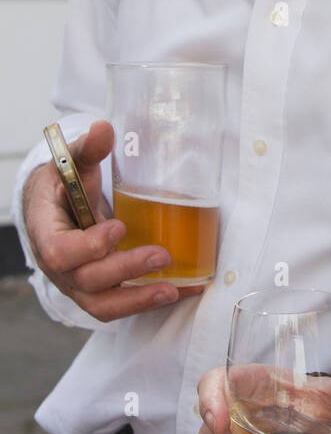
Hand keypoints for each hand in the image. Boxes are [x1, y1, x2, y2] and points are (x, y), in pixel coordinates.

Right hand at [23, 119, 203, 320]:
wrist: (54, 205)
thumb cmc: (63, 183)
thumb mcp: (71, 161)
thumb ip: (87, 148)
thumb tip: (103, 129)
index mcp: (46, 230)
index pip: (58, 250)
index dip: (87, 246)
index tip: (118, 227)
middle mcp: (58, 265)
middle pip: (86, 280)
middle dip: (124, 271)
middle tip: (161, 255)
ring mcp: (77, 281)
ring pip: (102, 305)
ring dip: (138, 299)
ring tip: (173, 289)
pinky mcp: (97, 289)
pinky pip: (118, 304)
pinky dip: (147, 300)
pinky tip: (180, 290)